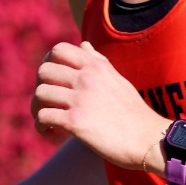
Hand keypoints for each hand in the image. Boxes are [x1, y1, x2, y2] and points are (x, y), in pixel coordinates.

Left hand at [32, 41, 166, 169]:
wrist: (147, 140)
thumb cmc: (134, 113)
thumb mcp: (117, 79)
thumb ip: (98, 61)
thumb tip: (83, 45)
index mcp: (96, 66)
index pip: (58, 50)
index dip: (48, 62)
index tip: (52, 79)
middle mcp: (86, 78)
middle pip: (43, 71)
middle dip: (40, 87)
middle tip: (48, 102)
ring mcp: (80, 99)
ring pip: (40, 94)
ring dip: (38, 109)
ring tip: (48, 120)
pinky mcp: (75, 122)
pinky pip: (43, 117)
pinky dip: (40, 126)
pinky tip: (50, 133)